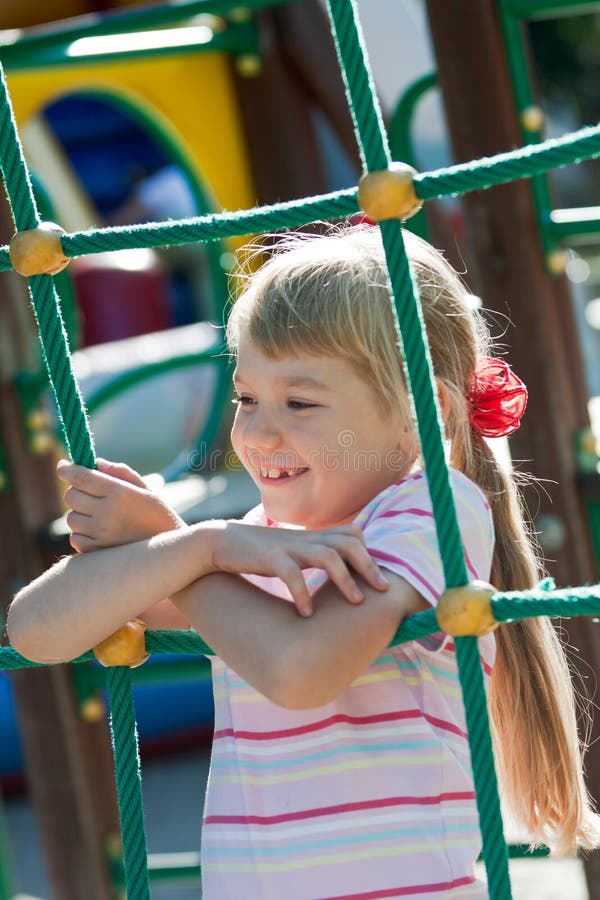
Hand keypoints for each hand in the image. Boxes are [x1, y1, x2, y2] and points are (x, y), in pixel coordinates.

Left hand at [57, 458, 184, 552]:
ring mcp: (101, 534)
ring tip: (97, 515)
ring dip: (79, 514)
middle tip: (87, 493)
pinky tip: (98, 532)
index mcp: (120, 493)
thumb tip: (96, 463)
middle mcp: (108, 512)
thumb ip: (121, 473)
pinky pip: (75, 538)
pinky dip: (82, 533)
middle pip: (71, 496)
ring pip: (71, 518)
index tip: (62, 466)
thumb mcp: (146, 490)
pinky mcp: (97, 552)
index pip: (82, 477)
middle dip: (75, 491)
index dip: (68, 469)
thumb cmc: (158, 517)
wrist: (170, 552)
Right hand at [211, 521, 389, 617]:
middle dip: (369, 566)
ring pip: (327, 555)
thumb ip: (313, 553)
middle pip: (348, 542)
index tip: (378, 578)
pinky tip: (307, 614)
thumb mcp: (291, 548)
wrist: (218, 542)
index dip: (369, 553)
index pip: (352, 534)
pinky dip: (302, 594)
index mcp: (311, 537)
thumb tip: (337, 571)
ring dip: (345, 579)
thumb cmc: (258, 551)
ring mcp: (288, 547)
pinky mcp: (269, 558)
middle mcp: (305, 539)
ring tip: (355, 603)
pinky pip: (291, 574)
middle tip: (382, 591)